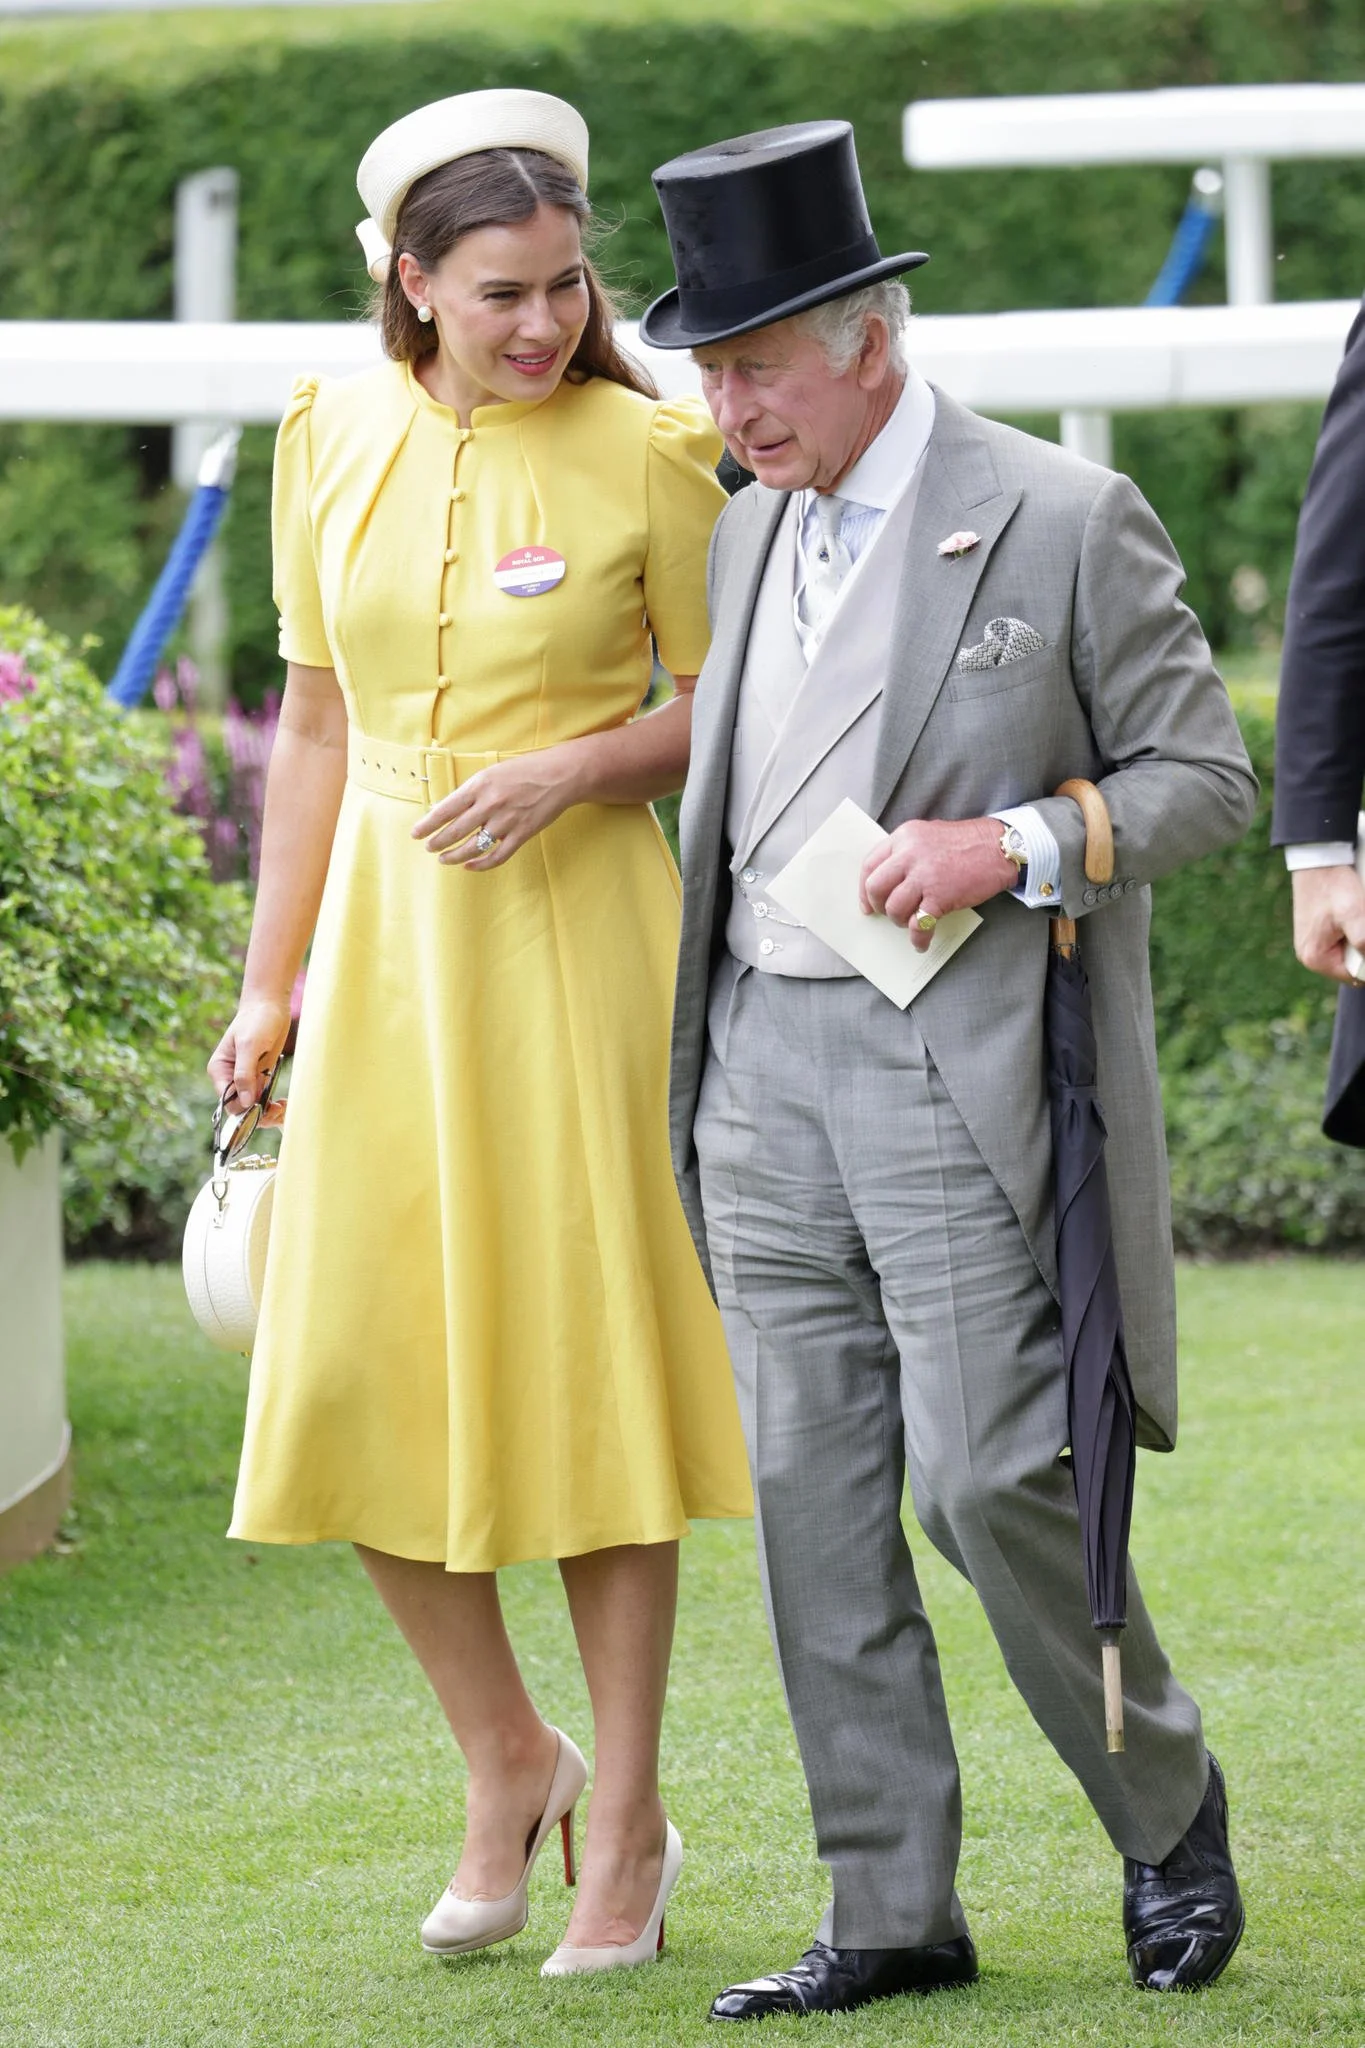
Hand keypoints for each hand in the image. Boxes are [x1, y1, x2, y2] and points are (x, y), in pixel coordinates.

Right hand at [208, 995, 291, 1115]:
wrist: (270, 1006)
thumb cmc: (256, 1020)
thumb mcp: (250, 1045)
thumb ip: (245, 1074)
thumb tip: (245, 1102)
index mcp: (220, 1070)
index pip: (227, 1101)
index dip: (244, 1109)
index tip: (262, 1107)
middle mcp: (230, 1078)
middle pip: (240, 1108)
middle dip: (257, 1114)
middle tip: (277, 1110)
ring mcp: (246, 1079)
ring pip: (252, 1108)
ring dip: (267, 1113)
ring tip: (282, 1108)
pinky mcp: (260, 1077)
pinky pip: (263, 1099)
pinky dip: (273, 1105)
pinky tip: (283, 1104)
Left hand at [411, 746, 582, 869]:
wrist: (559, 775)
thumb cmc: (524, 770)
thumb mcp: (492, 772)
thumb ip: (472, 791)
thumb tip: (449, 810)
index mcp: (479, 786)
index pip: (445, 809)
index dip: (428, 824)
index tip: (416, 833)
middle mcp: (490, 804)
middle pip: (455, 831)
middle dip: (437, 842)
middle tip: (428, 848)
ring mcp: (506, 821)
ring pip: (473, 846)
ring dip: (454, 856)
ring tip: (444, 859)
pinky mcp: (521, 834)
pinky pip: (497, 856)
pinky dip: (481, 864)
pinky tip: (469, 865)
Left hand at [859, 816, 1018, 951]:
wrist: (1000, 848)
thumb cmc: (967, 843)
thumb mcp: (928, 835)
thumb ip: (907, 853)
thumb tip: (890, 881)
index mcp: (904, 837)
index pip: (870, 864)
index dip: (864, 888)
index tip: (868, 903)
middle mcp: (909, 854)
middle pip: (876, 887)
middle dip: (878, 905)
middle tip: (888, 914)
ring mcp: (924, 875)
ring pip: (894, 907)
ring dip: (900, 921)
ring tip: (912, 922)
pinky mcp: (940, 896)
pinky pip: (919, 924)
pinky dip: (918, 938)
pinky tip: (922, 942)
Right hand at [1292, 865, 1364, 983]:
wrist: (1318, 859)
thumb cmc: (1334, 886)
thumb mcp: (1355, 915)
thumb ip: (1364, 943)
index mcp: (1315, 958)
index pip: (1356, 976)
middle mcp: (1310, 956)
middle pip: (1352, 964)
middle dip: (1364, 947)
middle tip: (1363, 920)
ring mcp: (1313, 943)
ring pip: (1349, 951)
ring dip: (1360, 936)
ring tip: (1358, 914)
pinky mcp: (1318, 932)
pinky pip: (1343, 940)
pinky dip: (1354, 929)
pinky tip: (1353, 914)